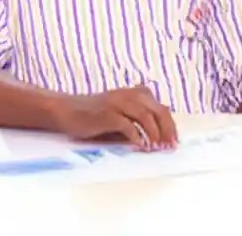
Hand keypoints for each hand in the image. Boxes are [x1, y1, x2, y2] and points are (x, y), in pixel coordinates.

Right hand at [47, 86, 178, 150]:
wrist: (67, 110)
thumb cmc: (95, 116)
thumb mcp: (121, 114)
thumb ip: (138, 121)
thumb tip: (159, 139)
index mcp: (136, 93)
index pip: (161, 108)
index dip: (171, 126)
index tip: (174, 142)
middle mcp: (129, 94)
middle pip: (158, 111)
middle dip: (167, 130)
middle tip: (169, 147)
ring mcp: (118, 102)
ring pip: (145, 116)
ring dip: (154, 134)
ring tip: (156, 148)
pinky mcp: (107, 113)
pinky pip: (127, 124)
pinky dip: (136, 136)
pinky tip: (140, 146)